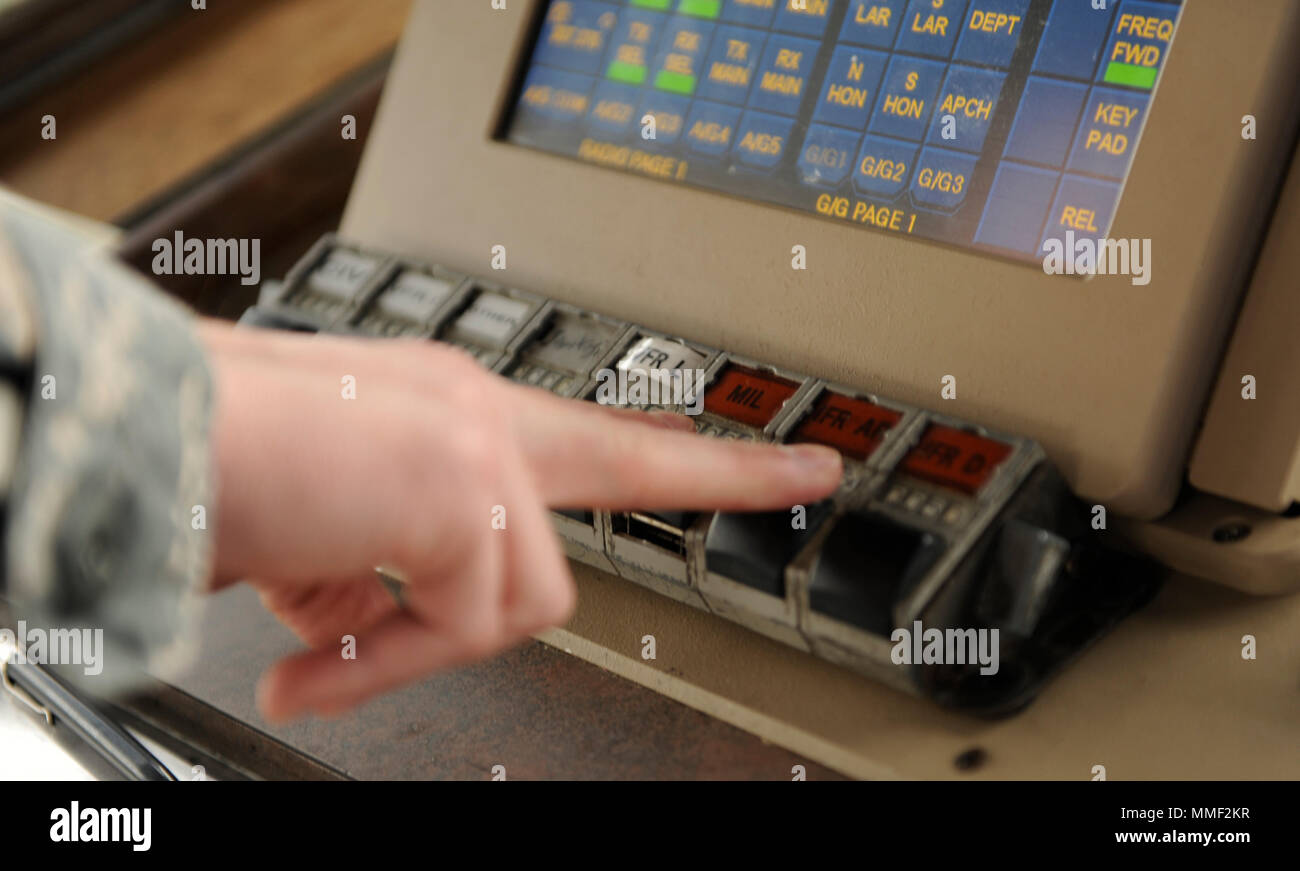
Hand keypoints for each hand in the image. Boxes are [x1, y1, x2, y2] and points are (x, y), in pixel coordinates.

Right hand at [198, 320, 841, 720]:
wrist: (138, 436)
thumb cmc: (215, 469)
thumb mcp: (319, 526)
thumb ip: (376, 567)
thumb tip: (372, 625)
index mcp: (446, 409)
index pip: (592, 431)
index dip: (688, 455)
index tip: (777, 455)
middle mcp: (474, 408)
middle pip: (633, 458)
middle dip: (730, 476)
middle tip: (810, 472)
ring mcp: (477, 444)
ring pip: (520, 595)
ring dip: (413, 645)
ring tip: (324, 647)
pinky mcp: (464, 489)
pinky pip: (463, 627)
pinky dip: (382, 662)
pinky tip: (315, 656)